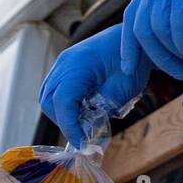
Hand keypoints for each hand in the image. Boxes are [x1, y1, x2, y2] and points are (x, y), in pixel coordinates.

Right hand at [39, 26, 150, 147]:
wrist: (135, 39)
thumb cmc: (133, 61)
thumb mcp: (124, 89)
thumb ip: (104, 109)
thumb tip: (88, 129)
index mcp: (79, 64)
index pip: (62, 101)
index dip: (69, 126)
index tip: (82, 143)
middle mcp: (65, 63)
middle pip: (48, 100)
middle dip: (63, 122)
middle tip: (82, 135)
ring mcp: (62, 64)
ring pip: (47, 97)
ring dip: (61, 115)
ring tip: (82, 123)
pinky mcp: (64, 69)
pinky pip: (54, 91)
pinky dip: (63, 106)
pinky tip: (81, 110)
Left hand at [119, 0, 182, 80]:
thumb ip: (180, 1)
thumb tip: (174, 33)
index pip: (132, 16)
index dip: (129, 46)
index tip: (130, 68)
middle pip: (141, 29)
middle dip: (156, 58)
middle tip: (175, 71)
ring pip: (158, 31)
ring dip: (173, 54)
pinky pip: (178, 28)